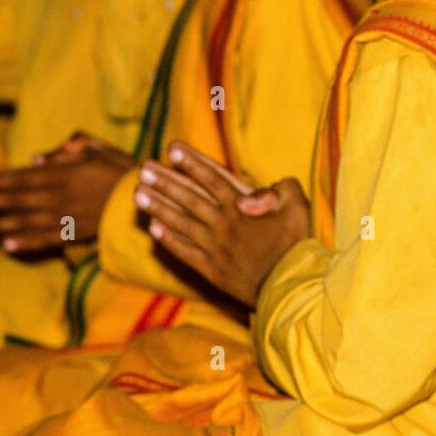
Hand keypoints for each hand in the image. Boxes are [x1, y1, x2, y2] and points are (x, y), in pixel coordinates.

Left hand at [0, 132, 132, 252]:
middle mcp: (59, 195)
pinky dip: (28, 243)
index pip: (21, 177)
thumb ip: (68, 148)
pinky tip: (8, 246)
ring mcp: (67, 216)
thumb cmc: (123, 170)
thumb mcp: (98, 148)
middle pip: (16, 199)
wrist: (147, 199)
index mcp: (63, 173)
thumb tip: (36, 158)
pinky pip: (48, 239)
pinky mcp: (77, 234)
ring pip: (26, 221)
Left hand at [133, 140, 310, 305]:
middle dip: (165, 181)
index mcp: (243, 206)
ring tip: (137, 193)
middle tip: (143, 168)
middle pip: (189, 198)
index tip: (172, 148)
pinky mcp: (212, 269)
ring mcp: (215, 247)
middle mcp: (224, 223)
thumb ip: (279, 189)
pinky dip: (169, 240)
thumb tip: (249, 196)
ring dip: (158, 207)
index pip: (212, 178)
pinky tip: (154, 228)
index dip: (192, 162)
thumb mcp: (298, 206)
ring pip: (181, 222)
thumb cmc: (297, 243)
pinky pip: (185, 252)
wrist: (291, 286)